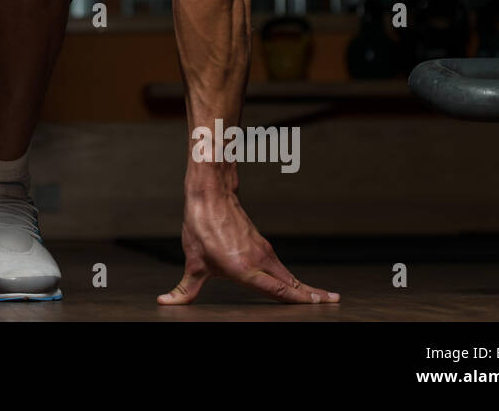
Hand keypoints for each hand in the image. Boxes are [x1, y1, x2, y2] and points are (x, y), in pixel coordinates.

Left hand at [159, 189, 339, 304]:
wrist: (210, 194)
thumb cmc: (200, 227)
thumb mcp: (192, 262)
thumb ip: (184, 290)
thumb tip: (165, 303)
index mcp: (244, 269)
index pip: (277, 290)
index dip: (298, 300)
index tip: (318, 305)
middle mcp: (259, 260)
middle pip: (291, 283)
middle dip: (312, 295)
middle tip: (333, 302)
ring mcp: (263, 251)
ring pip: (288, 274)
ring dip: (305, 286)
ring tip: (324, 297)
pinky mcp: (261, 245)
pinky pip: (280, 266)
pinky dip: (292, 278)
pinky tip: (297, 284)